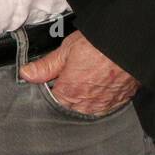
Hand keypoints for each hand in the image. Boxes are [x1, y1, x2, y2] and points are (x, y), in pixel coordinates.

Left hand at [19, 29, 139, 114]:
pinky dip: (99, 98)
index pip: (53, 100)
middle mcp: (87, 104)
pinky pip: (104, 106)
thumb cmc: (97, 45)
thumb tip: (26, 74)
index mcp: (70, 92)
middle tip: (70, 74)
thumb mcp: (65, 51)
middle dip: (66, 94)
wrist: (128, 45)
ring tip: (85, 77)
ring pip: (87, 108)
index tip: (52, 78)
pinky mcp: (120, 102)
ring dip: (83, 98)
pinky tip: (99, 84)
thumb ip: (45, 66)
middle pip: (69, 106)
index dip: (51, 88)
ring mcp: (105, 105)